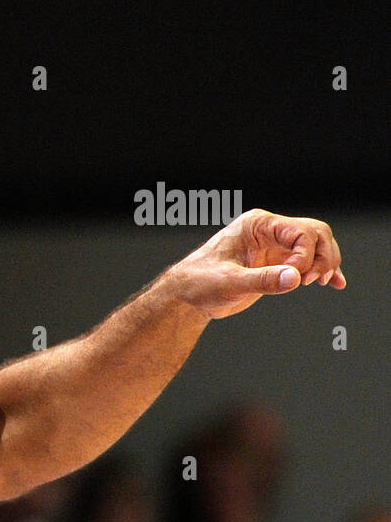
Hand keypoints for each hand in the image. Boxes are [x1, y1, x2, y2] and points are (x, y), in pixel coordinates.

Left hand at [169, 208, 346, 319]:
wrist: (186, 296)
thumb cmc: (199, 283)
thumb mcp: (229, 282)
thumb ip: (262, 280)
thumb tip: (294, 277)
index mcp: (257, 225)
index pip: (300, 231)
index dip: (306, 255)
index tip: (295, 278)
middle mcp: (269, 231)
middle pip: (316, 234)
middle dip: (322, 257)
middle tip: (311, 281)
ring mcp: (274, 247)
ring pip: (316, 246)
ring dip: (325, 263)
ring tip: (320, 283)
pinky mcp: (276, 264)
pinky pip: (307, 262)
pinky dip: (322, 271)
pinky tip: (334, 284)